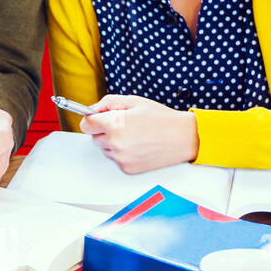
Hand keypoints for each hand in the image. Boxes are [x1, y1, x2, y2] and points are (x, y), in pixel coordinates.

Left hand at [78, 94, 198, 172]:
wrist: (184, 137)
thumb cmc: (162, 119)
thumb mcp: (133, 101)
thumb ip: (107, 103)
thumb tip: (91, 110)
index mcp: (115, 124)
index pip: (86, 124)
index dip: (91, 119)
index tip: (96, 118)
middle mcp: (116, 143)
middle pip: (94, 137)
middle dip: (103, 130)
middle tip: (123, 125)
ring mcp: (121, 158)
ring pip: (105, 149)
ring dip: (112, 142)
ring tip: (134, 135)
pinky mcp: (128, 168)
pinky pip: (115, 159)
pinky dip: (122, 153)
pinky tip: (138, 145)